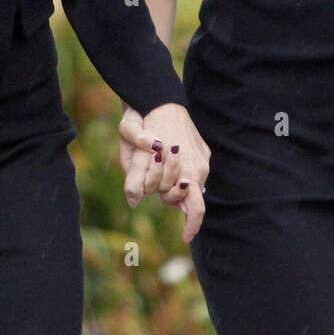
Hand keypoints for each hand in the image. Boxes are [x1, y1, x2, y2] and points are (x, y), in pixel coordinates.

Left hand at [120, 102, 209, 243]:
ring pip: (187, 185)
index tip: (184, 238)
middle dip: (165, 195)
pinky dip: (179, 173)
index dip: (191, 226)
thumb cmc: (144, 119)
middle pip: (182, 197)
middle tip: (151, 179)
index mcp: (188, 170)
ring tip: (156, 163)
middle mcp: (199, 167)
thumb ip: (134, 175)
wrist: (159, 96)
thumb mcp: (131, 143)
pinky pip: (193, 172)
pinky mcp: (202, 151)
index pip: (195, 209)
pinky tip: (167, 159)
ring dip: (170, 183)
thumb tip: (133, 201)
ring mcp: (202, 158)